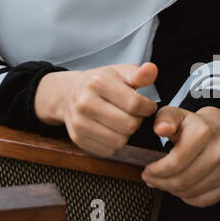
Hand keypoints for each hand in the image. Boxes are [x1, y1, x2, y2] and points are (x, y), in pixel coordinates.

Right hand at [35, 63, 159, 156]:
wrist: (67, 93)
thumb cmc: (100, 82)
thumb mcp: (119, 72)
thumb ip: (139, 74)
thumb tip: (152, 70)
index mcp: (98, 82)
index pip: (135, 104)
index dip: (148, 108)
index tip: (147, 106)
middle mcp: (85, 103)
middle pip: (129, 125)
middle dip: (137, 121)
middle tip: (133, 114)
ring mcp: (79, 122)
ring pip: (120, 141)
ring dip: (126, 134)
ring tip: (122, 122)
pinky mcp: (78, 138)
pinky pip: (108, 151)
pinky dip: (114, 143)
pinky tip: (110, 130)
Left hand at [141, 104, 219, 206]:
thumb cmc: (195, 125)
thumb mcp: (176, 114)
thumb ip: (164, 119)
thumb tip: (160, 128)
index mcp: (204, 133)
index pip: (175, 162)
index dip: (157, 170)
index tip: (147, 170)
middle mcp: (219, 151)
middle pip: (182, 180)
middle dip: (161, 182)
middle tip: (151, 178)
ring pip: (190, 192)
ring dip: (171, 190)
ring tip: (163, 181)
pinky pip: (202, 200)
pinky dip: (187, 196)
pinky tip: (180, 186)